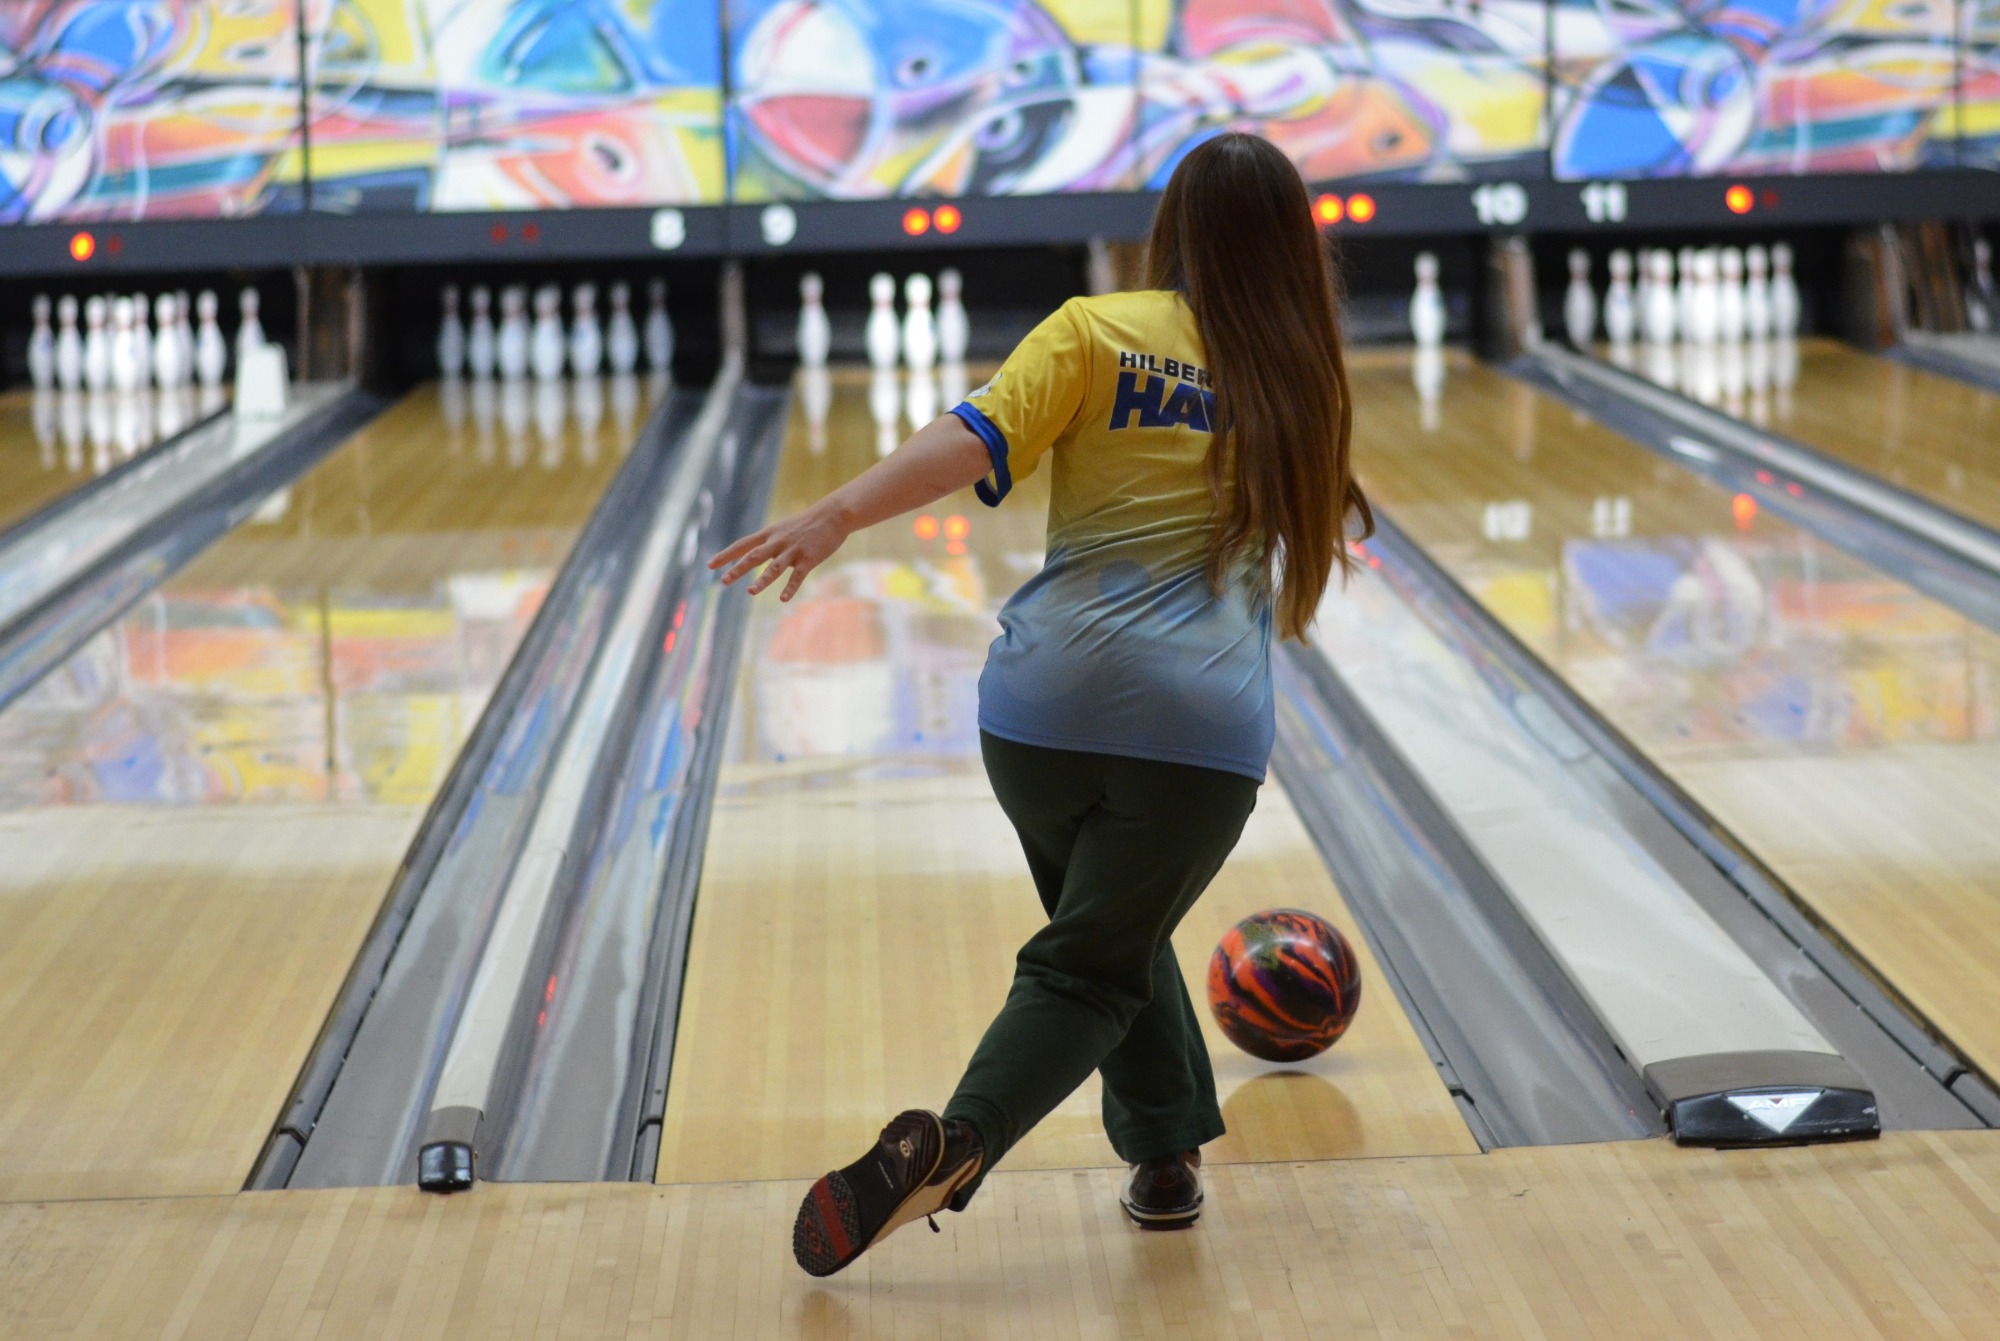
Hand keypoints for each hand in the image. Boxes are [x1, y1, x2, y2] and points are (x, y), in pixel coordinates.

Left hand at [709, 502, 849, 600]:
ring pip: (775, 567)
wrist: (833, 515)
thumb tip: (753, 553)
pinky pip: (797, 575)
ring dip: (762, 580)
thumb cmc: (807, 524)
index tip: (710, 565)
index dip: (726, 555)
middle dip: (738, 568)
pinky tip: (783, 599)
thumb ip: (768, 542)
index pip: (743, 544)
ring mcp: (794, 550)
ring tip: (751, 592)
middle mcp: (778, 542)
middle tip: (724, 581)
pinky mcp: (809, 558)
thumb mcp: (783, 528)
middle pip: (754, 556)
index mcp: (769, 534)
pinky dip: (790, 587)